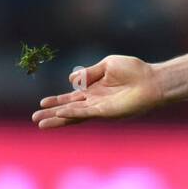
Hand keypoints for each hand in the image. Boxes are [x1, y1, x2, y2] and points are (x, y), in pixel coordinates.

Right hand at [31, 55, 162, 128]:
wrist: (152, 80)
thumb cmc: (134, 70)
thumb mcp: (107, 65)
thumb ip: (89, 73)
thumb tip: (70, 80)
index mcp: (94, 90)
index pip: (72, 98)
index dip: (57, 100)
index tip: (42, 102)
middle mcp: (95, 102)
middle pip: (69, 110)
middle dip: (52, 114)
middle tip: (35, 119)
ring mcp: (100, 108)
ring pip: (74, 115)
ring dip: (58, 119)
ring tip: (41, 123)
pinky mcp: (107, 112)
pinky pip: (86, 112)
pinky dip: (72, 112)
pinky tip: (60, 113)